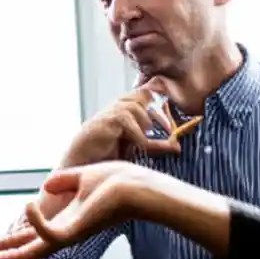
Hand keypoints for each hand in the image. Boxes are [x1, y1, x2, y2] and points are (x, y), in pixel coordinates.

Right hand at [0, 161, 150, 258]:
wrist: (139, 188)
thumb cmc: (119, 182)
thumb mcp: (84, 177)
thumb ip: (65, 181)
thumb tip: (46, 183)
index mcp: (69, 221)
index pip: (36, 232)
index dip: (15, 237)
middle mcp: (67, 232)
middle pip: (30, 246)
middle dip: (7, 251)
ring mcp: (71, 234)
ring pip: (35, 250)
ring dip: (12, 251)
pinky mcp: (75, 232)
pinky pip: (49, 233)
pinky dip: (36, 221)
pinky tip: (27, 206)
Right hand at [64, 80, 179, 165]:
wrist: (82, 166)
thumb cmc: (106, 156)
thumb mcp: (137, 149)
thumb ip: (155, 145)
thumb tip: (177, 146)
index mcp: (125, 109)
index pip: (146, 92)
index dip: (160, 97)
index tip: (172, 115)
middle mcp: (117, 106)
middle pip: (143, 94)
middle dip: (157, 112)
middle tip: (169, 130)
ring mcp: (108, 112)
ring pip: (135, 106)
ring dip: (145, 124)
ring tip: (145, 142)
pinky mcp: (103, 121)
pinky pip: (126, 119)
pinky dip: (136, 134)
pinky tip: (136, 146)